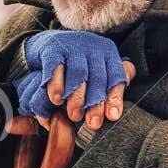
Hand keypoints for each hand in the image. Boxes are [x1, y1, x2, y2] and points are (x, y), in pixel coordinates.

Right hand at [13, 30, 130, 128]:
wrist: (51, 44)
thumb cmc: (81, 65)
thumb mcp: (100, 73)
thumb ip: (112, 86)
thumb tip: (116, 110)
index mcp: (109, 53)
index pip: (116, 76)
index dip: (115, 97)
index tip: (112, 117)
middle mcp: (93, 47)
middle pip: (98, 77)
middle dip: (96, 103)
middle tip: (93, 124)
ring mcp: (72, 45)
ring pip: (78, 73)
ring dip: (77, 96)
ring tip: (74, 116)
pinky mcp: (52, 48)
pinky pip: (55, 67)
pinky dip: (56, 84)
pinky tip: (56, 100)